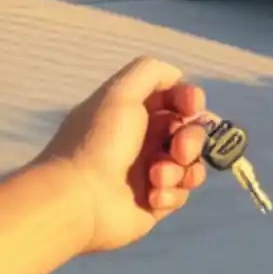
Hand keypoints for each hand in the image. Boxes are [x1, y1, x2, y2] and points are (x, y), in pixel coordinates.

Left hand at [33, 56, 211, 253]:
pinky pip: (181, 193)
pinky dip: (170, 193)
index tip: (190, 108)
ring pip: (191, 164)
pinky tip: (150, 197)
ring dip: (181, 169)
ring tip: (156, 177)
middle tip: (178, 150)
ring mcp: (151, 173)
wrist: (78, 201)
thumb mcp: (119, 94)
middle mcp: (145, 141)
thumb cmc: (99, 143)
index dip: (190, 100)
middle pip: (192, 131)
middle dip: (192, 139)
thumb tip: (178, 77)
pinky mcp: (155, 202)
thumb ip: (150, 71)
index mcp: (135, 114)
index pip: (178, 100)